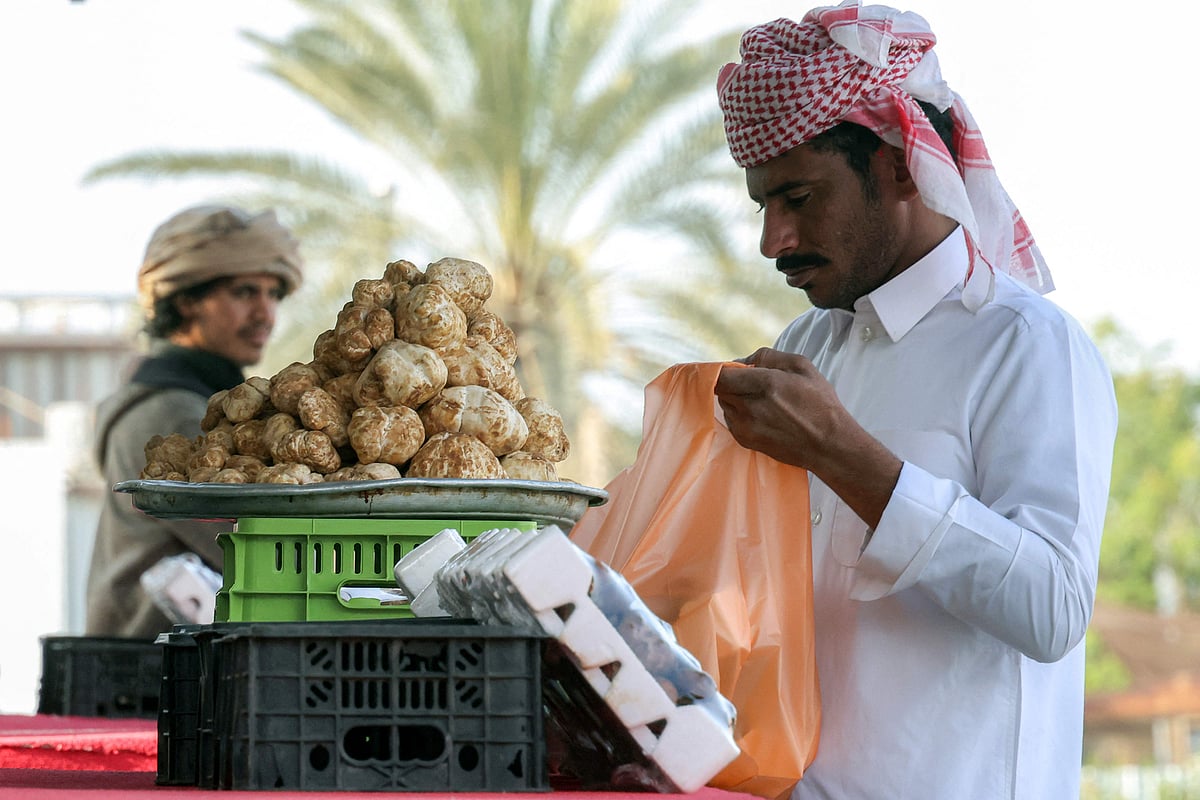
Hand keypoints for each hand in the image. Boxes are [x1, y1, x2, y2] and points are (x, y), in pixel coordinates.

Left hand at [716, 348, 901, 527]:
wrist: (828, 444)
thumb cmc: (819, 403)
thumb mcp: (801, 366)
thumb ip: (767, 356)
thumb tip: (741, 361)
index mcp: (765, 384)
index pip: (721, 374)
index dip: (723, 369)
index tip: (734, 369)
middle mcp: (750, 406)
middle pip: (720, 388)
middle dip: (731, 382)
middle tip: (752, 383)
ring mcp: (745, 426)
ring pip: (724, 403)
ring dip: (735, 398)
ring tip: (761, 400)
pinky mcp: (745, 440)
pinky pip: (730, 420)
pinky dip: (739, 414)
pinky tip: (762, 414)